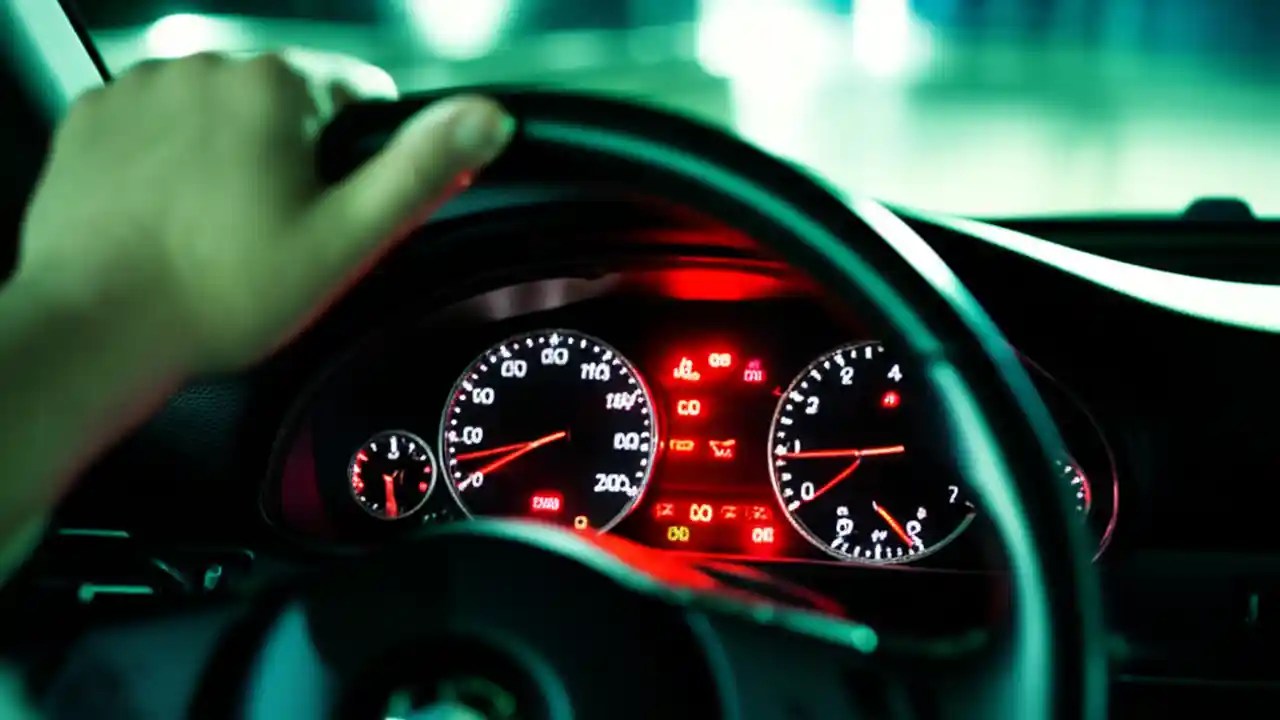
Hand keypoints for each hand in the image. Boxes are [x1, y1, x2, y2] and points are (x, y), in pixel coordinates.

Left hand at [14, 52, 512, 375]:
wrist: (98, 330)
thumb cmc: (220, 294)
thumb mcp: (346, 239)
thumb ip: (422, 169)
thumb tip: (487, 116)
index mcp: (274, 86)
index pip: (355, 93)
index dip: (354, 158)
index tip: (325, 209)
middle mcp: (202, 68)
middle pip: (283, 105)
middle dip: (288, 158)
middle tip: (270, 232)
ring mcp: (139, 90)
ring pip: (219, 115)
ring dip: (227, 157)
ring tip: (215, 231)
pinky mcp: (93, 119)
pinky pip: (157, 127)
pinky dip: (169, 162)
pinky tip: (170, 218)